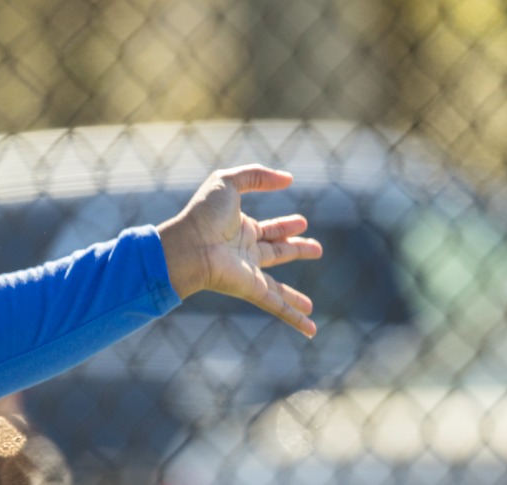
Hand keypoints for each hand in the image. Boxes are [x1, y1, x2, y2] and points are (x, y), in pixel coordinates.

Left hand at [157, 165, 322, 337]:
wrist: (189, 243)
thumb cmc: (203, 213)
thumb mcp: (228, 182)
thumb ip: (257, 175)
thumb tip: (288, 178)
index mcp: (240, 228)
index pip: (268, 229)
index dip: (286, 226)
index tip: (303, 223)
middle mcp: (245, 252)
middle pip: (276, 252)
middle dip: (297, 249)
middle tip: (317, 248)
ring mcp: (248, 273)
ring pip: (278, 289)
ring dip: (294, 297)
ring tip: (311, 306)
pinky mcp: (251, 289)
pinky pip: (277, 306)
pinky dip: (295, 319)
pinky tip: (310, 330)